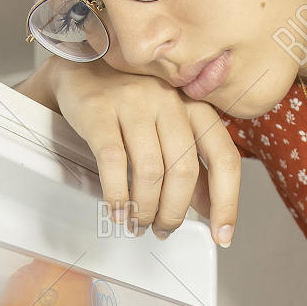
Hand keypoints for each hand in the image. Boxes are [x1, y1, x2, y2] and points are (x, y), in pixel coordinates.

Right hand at [47, 59, 240, 245]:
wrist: (80, 71)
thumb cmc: (128, 105)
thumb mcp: (167, 130)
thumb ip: (190, 165)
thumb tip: (210, 208)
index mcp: (194, 106)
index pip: (224, 157)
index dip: (226, 201)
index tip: (222, 234)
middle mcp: (169, 99)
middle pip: (184, 170)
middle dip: (174, 212)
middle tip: (162, 230)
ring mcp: (134, 101)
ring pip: (150, 171)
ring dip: (145, 209)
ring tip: (137, 223)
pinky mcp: (99, 109)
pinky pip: (113, 162)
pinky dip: (117, 195)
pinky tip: (117, 210)